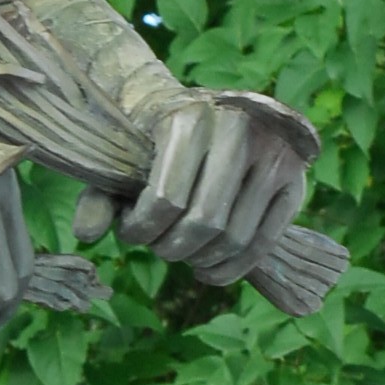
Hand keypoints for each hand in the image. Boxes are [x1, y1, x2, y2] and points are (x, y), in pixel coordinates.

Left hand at [73, 94, 311, 286]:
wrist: (201, 113)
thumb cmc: (153, 139)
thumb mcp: (122, 160)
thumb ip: (101, 195)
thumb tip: (86, 234)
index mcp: (191, 117)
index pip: (167, 198)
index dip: (142, 230)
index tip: (130, 233)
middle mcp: (240, 129)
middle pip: (205, 222)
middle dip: (173, 248)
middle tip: (159, 249)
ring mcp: (276, 153)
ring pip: (236, 236)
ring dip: (201, 261)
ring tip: (181, 255)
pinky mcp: (297, 179)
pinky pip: (266, 241)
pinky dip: (234, 267)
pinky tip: (208, 271)